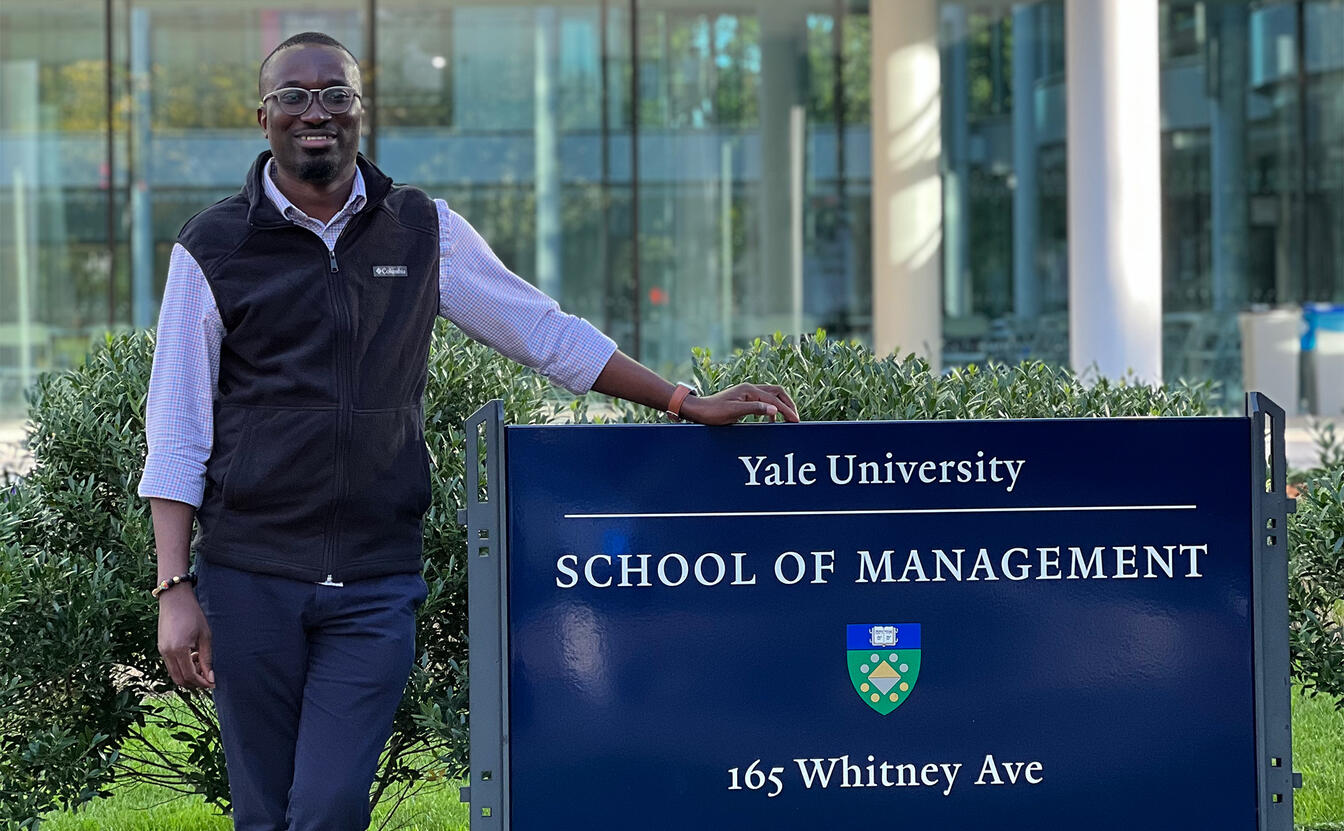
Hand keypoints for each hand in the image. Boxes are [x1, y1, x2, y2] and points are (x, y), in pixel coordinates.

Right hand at [158, 589, 214, 688]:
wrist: (175, 599)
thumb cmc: (193, 614)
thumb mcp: (205, 636)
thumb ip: (207, 658)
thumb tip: (210, 677)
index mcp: (179, 650)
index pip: (190, 676)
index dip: (202, 683)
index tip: (213, 683)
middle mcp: (167, 653)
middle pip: (180, 680)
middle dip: (195, 683)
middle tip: (208, 679)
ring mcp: (162, 651)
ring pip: (174, 674)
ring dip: (188, 676)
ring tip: (202, 665)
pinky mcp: (161, 648)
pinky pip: (171, 665)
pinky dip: (182, 667)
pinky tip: (193, 658)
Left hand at [679, 383, 798, 424]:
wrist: (699, 410)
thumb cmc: (714, 412)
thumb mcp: (734, 412)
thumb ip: (755, 410)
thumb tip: (775, 409)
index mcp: (749, 390)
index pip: (774, 400)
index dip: (786, 410)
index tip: (795, 420)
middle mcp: (750, 388)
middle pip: (777, 392)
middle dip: (788, 404)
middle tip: (795, 418)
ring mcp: (747, 392)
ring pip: (771, 395)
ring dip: (781, 405)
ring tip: (786, 419)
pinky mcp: (744, 398)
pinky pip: (763, 400)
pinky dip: (771, 408)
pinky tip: (770, 420)